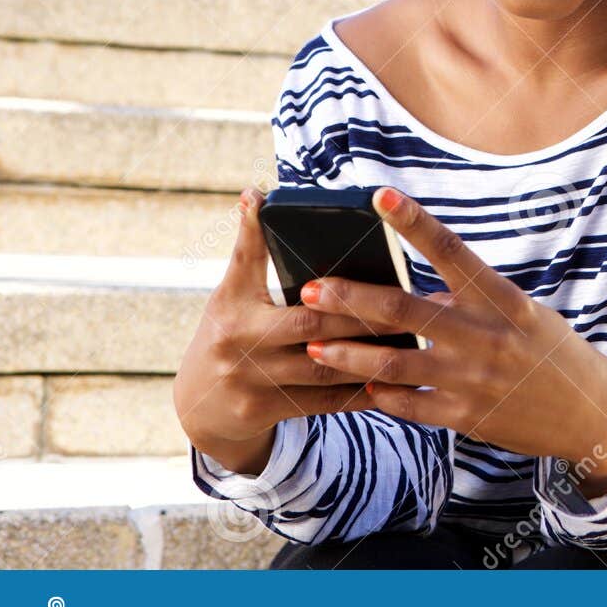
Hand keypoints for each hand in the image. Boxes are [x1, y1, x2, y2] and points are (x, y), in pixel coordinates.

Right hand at [172, 187, 394, 473]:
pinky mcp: (264, 412)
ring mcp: (251, 383)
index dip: (269, 241)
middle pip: (311, 326)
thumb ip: (249, 250)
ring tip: (409, 340)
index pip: (254, 265)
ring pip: (323, 368)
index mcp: (233, 307)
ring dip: (368, 355)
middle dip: (357, 315)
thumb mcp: (230, 292)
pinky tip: (391, 380)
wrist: (197, 406)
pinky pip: (322, 403)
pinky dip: (357, 393)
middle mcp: (239, 345)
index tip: (309, 232)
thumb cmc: (226, 333)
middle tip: (402, 302)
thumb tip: (255, 193)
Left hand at [300, 186, 606, 496]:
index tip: (378, 196)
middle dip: (351, 298)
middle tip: (309, 287)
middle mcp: (485, 335)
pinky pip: (411, 405)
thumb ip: (471, 302)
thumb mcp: (521, 314)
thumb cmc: (552, 351)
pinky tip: (359, 387)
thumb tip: (417, 291)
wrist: (591, 413)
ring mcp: (473, 379)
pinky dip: (382, 395)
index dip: (413, 222)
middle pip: (405, 309)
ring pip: (394, 363)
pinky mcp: (466, 417)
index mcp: (502, 299)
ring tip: (312, 344)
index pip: (451, 250)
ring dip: (348, 353)